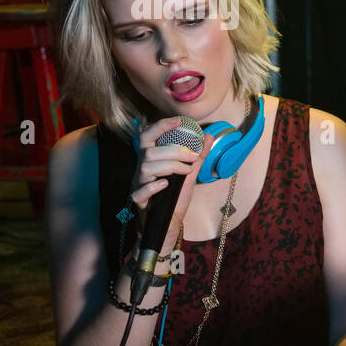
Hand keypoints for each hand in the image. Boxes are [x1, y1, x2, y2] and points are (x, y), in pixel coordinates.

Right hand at [130, 117, 215, 250]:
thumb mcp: (188, 175)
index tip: (179, 121)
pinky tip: (166, 185)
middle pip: (149, 151)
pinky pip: (140, 192)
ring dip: (170, 166)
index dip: (160, 126)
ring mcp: (138, 185)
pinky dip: (153, 186)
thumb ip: (197, 157)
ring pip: (145, 167)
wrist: (170, 224)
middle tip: (193, 157)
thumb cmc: (175, 197)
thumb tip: (207, 137)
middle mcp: (142, 170)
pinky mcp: (139, 201)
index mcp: (151, 160)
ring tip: (186, 171)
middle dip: (174, 151)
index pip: (148, 136)